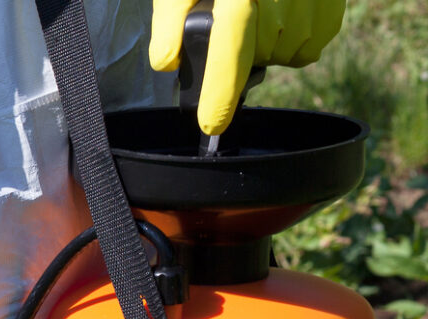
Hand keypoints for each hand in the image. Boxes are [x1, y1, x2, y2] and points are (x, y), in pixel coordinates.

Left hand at [151, 0, 346, 134]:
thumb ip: (170, 21)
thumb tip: (167, 62)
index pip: (230, 49)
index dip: (221, 91)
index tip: (212, 125)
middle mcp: (279, 1)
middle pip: (253, 57)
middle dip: (238, 51)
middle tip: (235, 15)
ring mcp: (311, 7)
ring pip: (279, 56)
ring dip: (265, 44)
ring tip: (261, 8)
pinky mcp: (332, 13)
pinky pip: (305, 50)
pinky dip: (290, 40)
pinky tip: (283, 12)